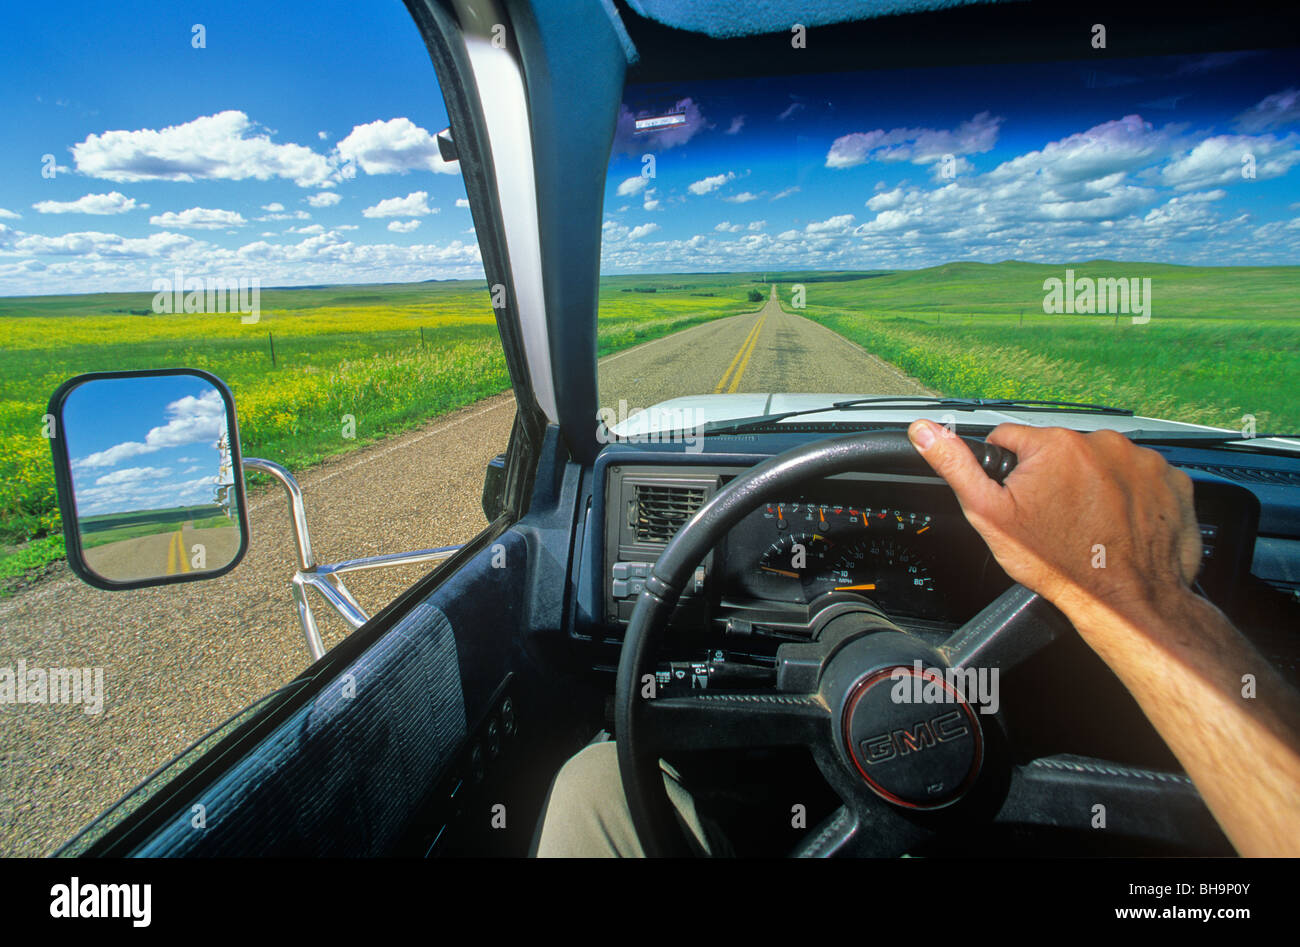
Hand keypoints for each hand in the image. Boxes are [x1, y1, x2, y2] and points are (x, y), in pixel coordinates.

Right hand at [906, 419, 1202, 622]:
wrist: (1127, 601)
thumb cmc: (1060, 564)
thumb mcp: (991, 517)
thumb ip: (956, 467)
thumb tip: (924, 431)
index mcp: (1054, 445)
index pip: (1013, 439)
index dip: (1010, 471)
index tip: (1021, 499)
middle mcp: (1102, 443)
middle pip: (1061, 451)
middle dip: (1055, 477)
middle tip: (1055, 518)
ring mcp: (1143, 461)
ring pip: (1102, 463)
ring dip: (1094, 485)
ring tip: (1090, 525)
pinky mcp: (1173, 480)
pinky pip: (1141, 478)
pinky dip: (1131, 497)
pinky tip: (1119, 524)